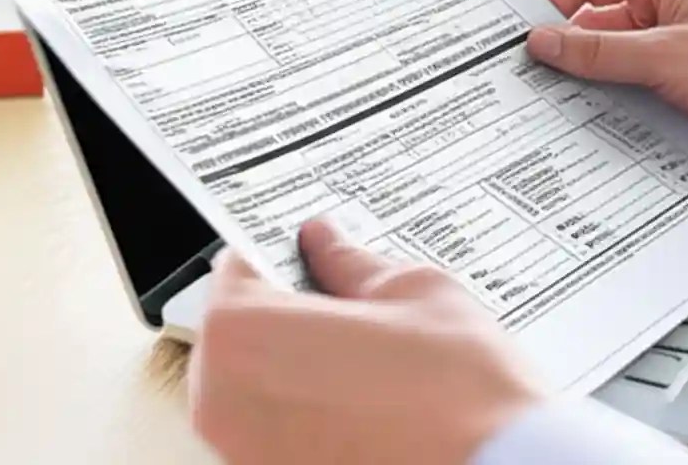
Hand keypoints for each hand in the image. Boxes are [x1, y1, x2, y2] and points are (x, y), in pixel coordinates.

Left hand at [187, 220, 545, 464]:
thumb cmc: (462, 397)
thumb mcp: (414, 293)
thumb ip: (352, 264)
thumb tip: (327, 244)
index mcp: (244, 336)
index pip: (237, 270)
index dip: (281, 255)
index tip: (308, 255)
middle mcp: (225, 403)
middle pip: (239, 334)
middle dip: (287, 315)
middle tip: (350, 311)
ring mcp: (247, 454)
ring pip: (258, 387)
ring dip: (299, 368)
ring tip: (368, 361)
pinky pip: (278, 433)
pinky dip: (312, 414)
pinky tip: (368, 404)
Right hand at [525, 0, 687, 193]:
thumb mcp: (673, 56)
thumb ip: (601, 52)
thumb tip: (542, 42)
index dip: (549, 0)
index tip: (518, 38)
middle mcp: (669, 6)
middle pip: (592, 21)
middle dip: (563, 50)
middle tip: (524, 80)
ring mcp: (675, 50)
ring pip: (609, 64)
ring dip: (587, 86)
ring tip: (552, 109)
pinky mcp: (682, 91)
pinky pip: (630, 96)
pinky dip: (609, 111)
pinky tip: (588, 130)